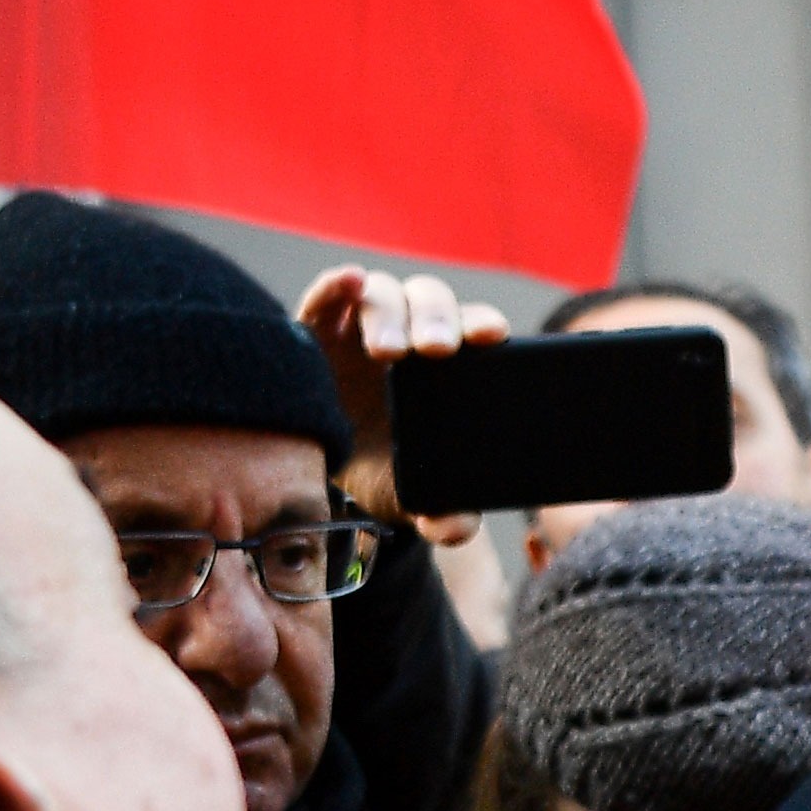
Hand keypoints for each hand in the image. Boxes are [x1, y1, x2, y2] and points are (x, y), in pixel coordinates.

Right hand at [295, 266, 508, 541]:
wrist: (329, 467)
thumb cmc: (384, 467)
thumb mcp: (412, 493)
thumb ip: (441, 511)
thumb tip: (458, 529)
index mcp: (449, 363)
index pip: (473, 327)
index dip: (482, 323)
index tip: (491, 337)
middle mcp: (411, 331)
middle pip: (431, 301)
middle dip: (437, 319)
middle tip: (436, 350)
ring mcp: (363, 323)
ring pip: (384, 293)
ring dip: (390, 311)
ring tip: (388, 348)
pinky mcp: (319, 324)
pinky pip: (328, 294)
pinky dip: (337, 283)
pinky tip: (348, 280)